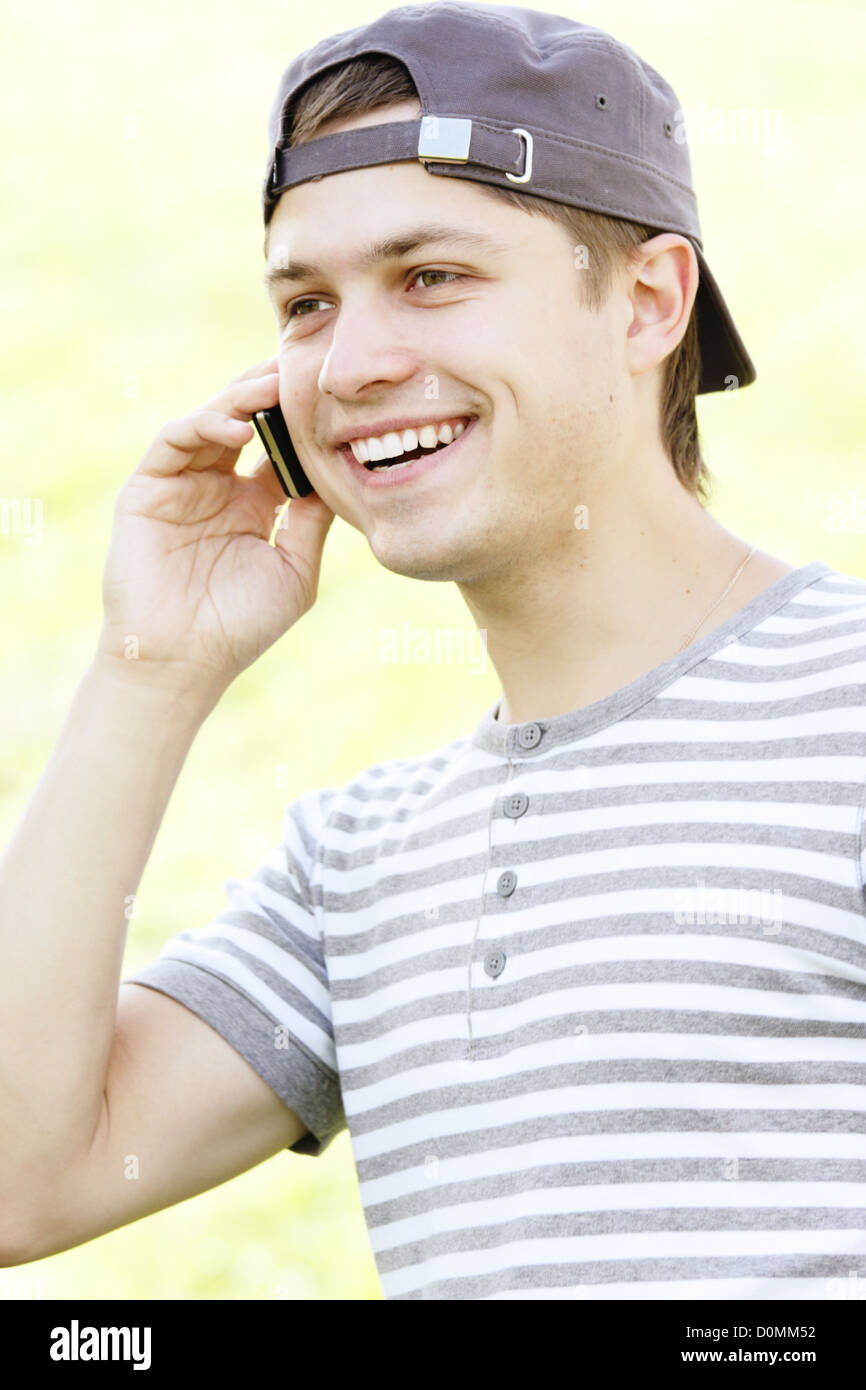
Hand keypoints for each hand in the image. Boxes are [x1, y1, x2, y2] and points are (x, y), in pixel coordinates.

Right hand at [95, 356, 334, 695]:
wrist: (183, 662)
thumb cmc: (241, 626)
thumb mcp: (295, 568)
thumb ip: (313, 520)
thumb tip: (341, 472)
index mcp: (254, 504)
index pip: (279, 445)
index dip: (301, 419)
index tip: (334, 393)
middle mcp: (218, 487)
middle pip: (246, 421)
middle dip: (271, 391)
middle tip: (301, 365)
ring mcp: (181, 485)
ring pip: (211, 420)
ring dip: (241, 399)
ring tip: (272, 387)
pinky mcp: (148, 489)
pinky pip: (175, 441)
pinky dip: (204, 424)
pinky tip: (238, 426)